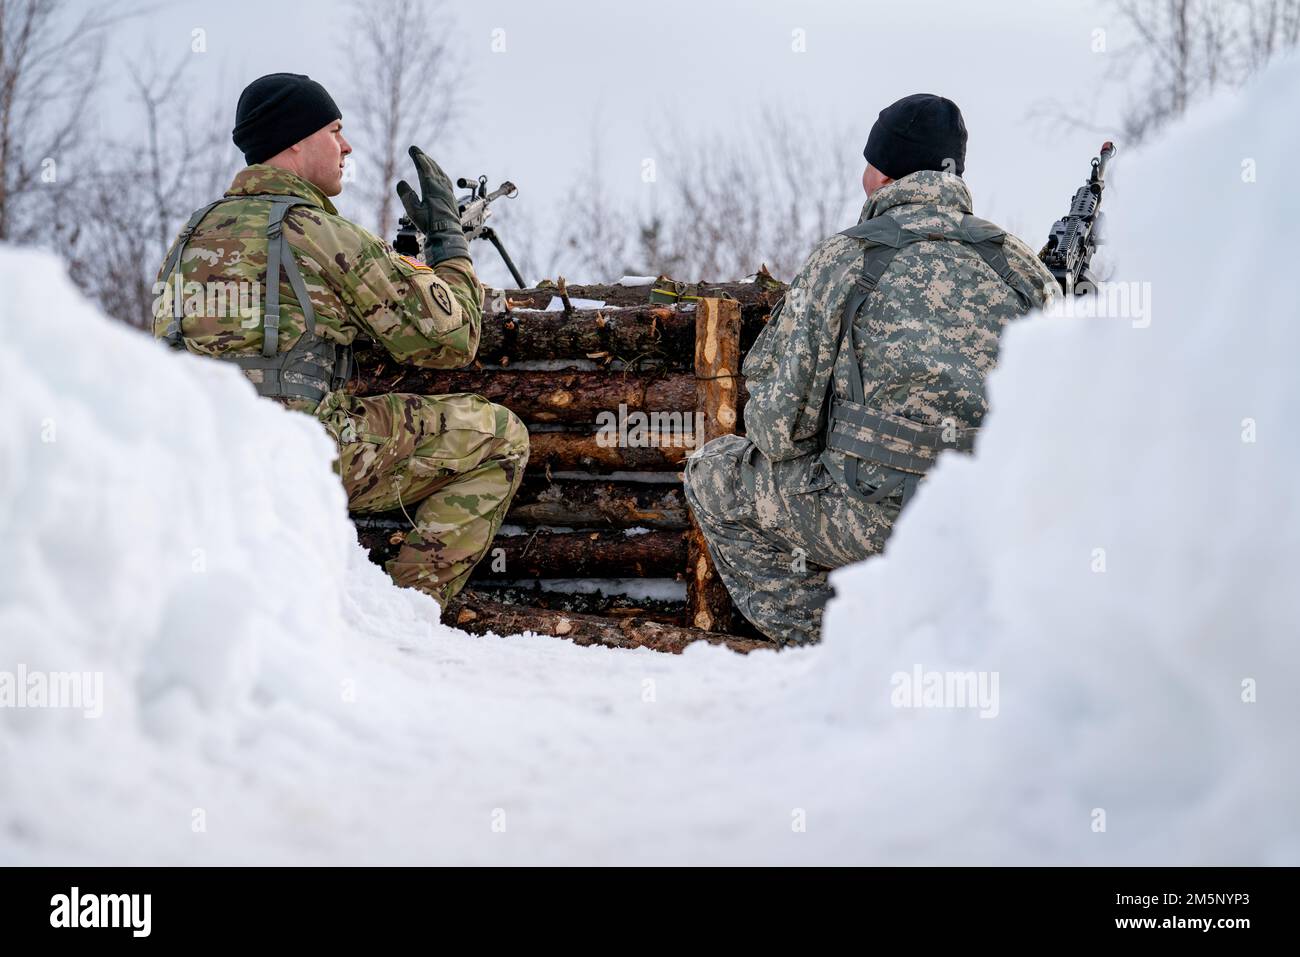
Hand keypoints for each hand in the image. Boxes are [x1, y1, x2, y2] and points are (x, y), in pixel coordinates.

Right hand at [396, 145, 469, 264]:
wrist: (446, 234)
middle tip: (417, 151)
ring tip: (427, 159)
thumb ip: (406, 195)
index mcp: (431, 187)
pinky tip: (440, 175)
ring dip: (433, 165)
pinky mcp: (451, 198)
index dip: (418, 157)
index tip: (413, 149)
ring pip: (441, 173)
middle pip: (433, 168)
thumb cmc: (429, 224)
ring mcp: (448, 192)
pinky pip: (446, 180)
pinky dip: (440, 174)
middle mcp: (441, 187)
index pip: (424, 168)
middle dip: (424, 158)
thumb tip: (401, 182)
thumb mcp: (413, 210)